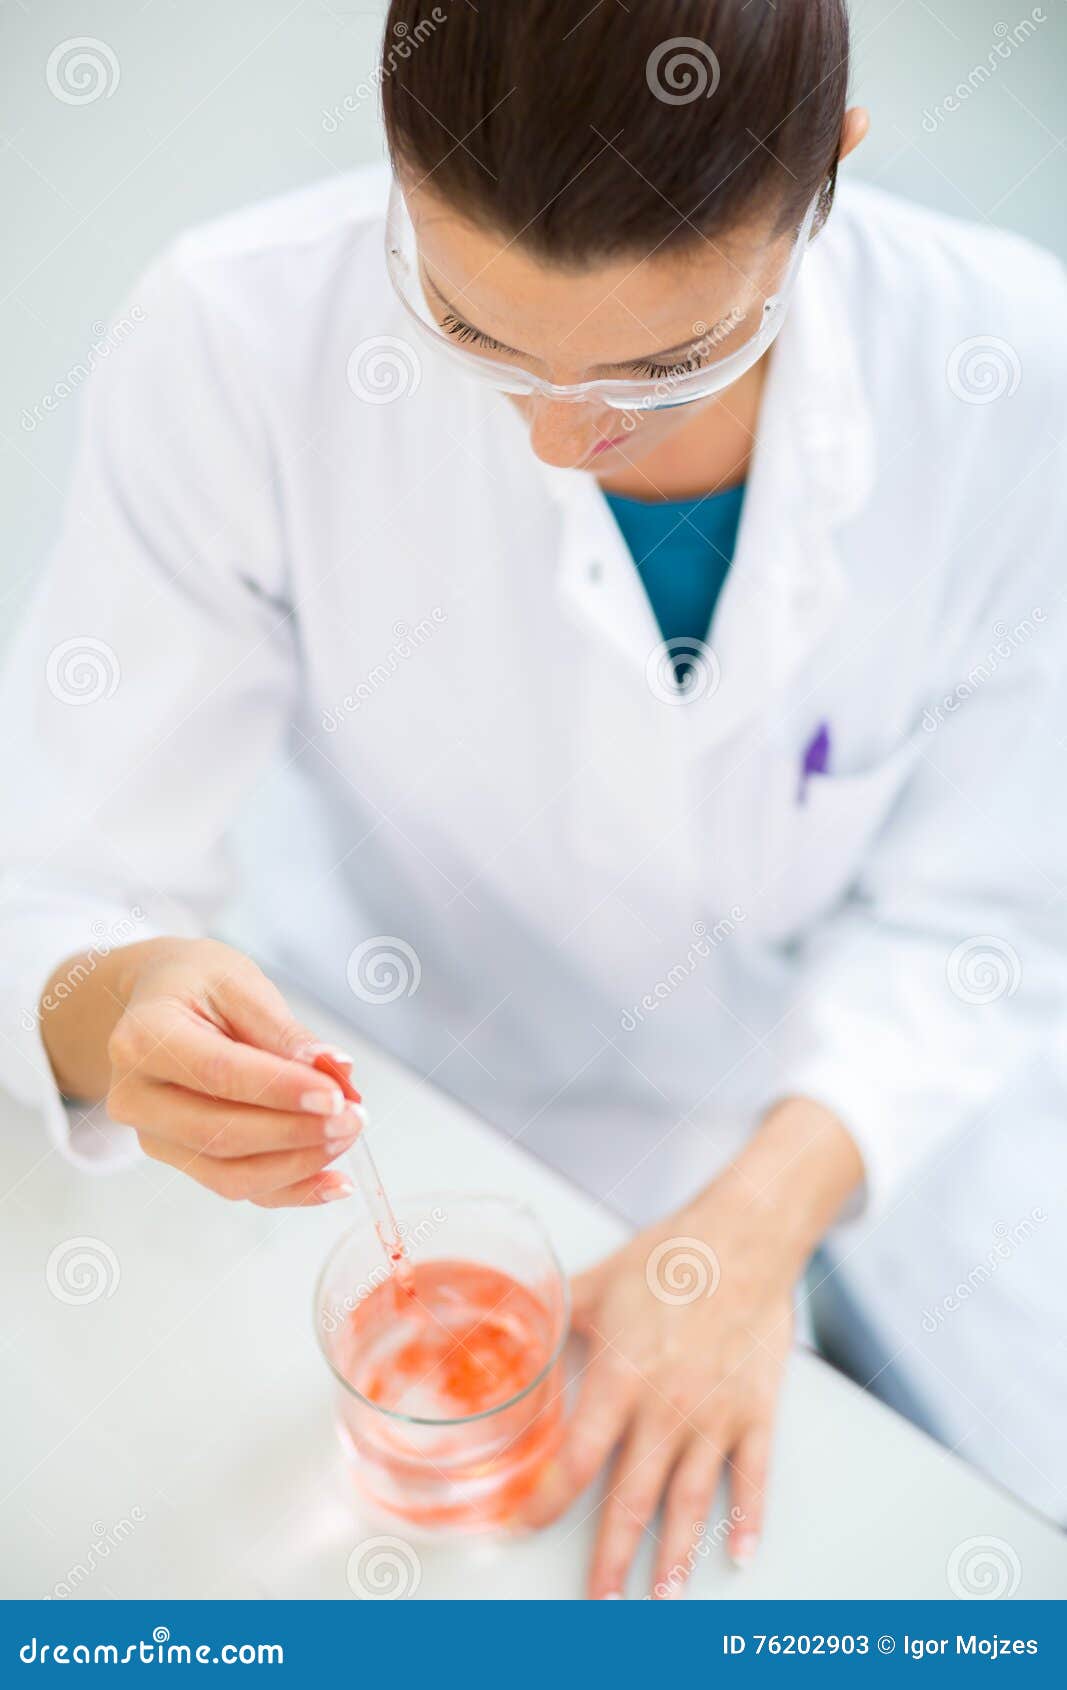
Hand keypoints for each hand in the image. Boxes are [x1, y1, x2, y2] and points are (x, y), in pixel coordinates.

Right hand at [43, 936, 363, 1205]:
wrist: (158, 1001)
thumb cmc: (198, 984)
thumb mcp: (238, 981)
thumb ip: (282, 1030)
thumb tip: (333, 1069)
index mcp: (143, 1039)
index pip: (218, 1074)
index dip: (280, 1090)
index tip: (335, 1096)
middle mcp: (136, 1097)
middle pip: (220, 1134)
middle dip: (296, 1133)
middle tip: (353, 1118)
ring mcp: (153, 1136)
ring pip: (228, 1174)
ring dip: (298, 1164)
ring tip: (348, 1136)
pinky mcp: (180, 1158)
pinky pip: (237, 1187)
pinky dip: (290, 1190)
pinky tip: (334, 1181)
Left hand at [526, 1099, 863, 1598]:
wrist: (744, 1236)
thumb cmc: (671, 1255)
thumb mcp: (596, 1284)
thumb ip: (551, 1318)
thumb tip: (510, 1336)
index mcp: (621, 1379)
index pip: (575, 1462)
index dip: (544, 1502)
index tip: (522, 1526)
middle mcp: (666, 1409)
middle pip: (631, 1501)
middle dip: (610, 1560)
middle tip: (599, 1602)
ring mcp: (715, 1415)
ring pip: (690, 1503)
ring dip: (675, 1556)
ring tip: (663, 1596)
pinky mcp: (756, 1412)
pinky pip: (752, 1478)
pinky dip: (748, 1519)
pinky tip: (742, 1553)